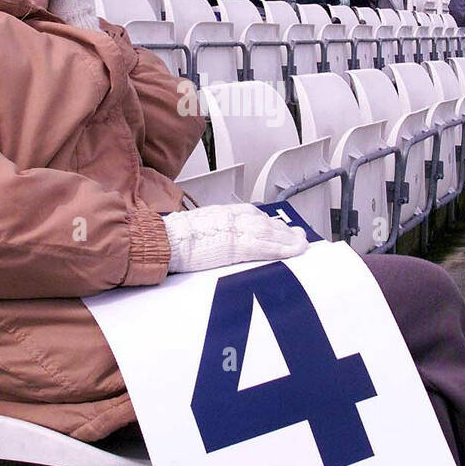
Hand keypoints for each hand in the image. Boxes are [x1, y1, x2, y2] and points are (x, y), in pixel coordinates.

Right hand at [164, 203, 308, 273]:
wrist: (163, 240)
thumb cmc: (172, 238)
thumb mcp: (195, 228)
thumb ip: (211, 230)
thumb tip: (215, 240)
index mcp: (221, 213)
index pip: (251, 215)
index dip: (269, 223)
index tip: (280, 228)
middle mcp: (230, 216)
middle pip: (264, 222)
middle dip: (283, 230)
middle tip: (299, 237)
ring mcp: (234, 230)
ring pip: (269, 232)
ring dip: (287, 239)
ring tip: (301, 245)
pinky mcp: (235, 245)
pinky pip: (264, 246)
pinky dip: (281, 248)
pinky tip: (293, 252)